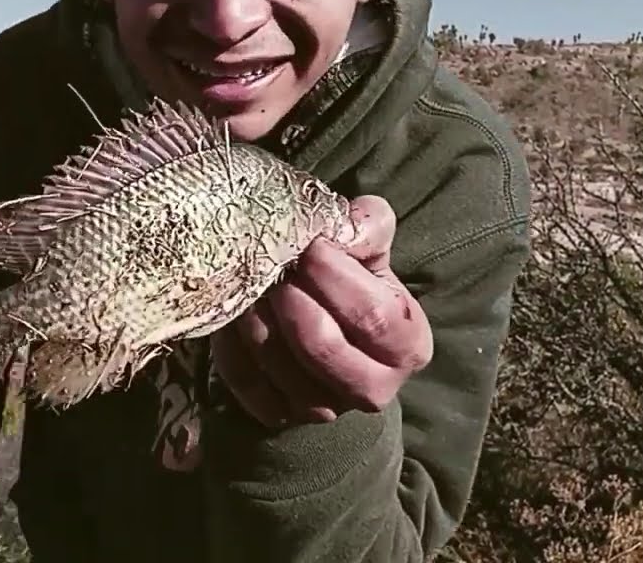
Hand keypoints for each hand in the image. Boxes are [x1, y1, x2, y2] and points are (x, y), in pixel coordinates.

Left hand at [211, 195, 432, 426]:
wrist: (318, 320)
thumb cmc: (349, 278)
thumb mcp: (368, 246)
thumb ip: (367, 227)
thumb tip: (347, 227)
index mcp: (408, 344)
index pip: (374, 317)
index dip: (336, 279)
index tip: (309, 248)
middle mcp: (374, 387)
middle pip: (326, 351)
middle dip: (294, 305)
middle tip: (277, 273)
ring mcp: (325, 408)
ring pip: (282, 372)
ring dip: (259, 323)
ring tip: (252, 288)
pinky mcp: (282, 415)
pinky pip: (248, 384)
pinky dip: (234, 348)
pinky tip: (234, 316)